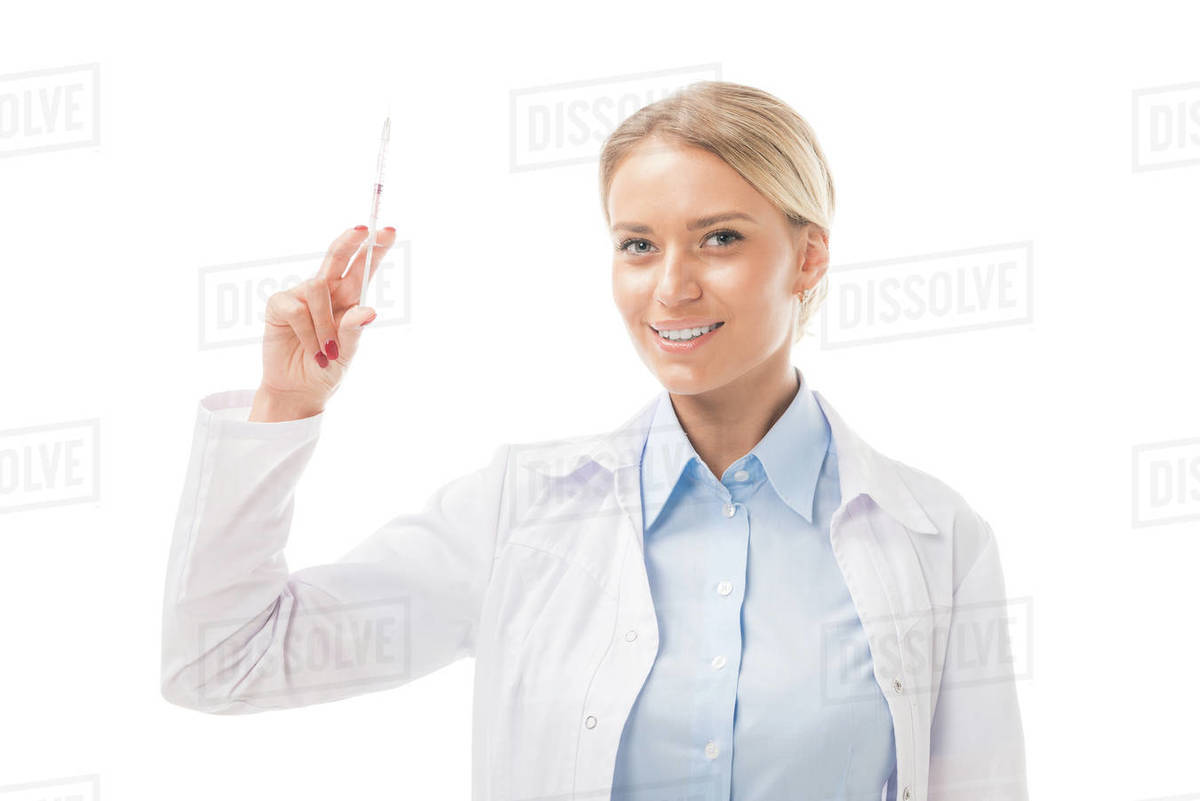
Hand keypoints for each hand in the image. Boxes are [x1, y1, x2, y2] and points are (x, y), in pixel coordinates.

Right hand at [250, 225, 396, 421]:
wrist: (299, 390)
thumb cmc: (327, 368)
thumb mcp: (348, 353)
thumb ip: (354, 330)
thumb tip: (369, 310)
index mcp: (349, 298)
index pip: (363, 268)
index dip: (375, 249)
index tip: (389, 230)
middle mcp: (326, 291)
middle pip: (337, 257)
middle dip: (350, 241)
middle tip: (363, 229)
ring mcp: (301, 295)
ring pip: (318, 289)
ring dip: (325, 323)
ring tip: (327, 351)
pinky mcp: (279, 305)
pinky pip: (297, 309)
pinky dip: (307, 332)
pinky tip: (312, 349)